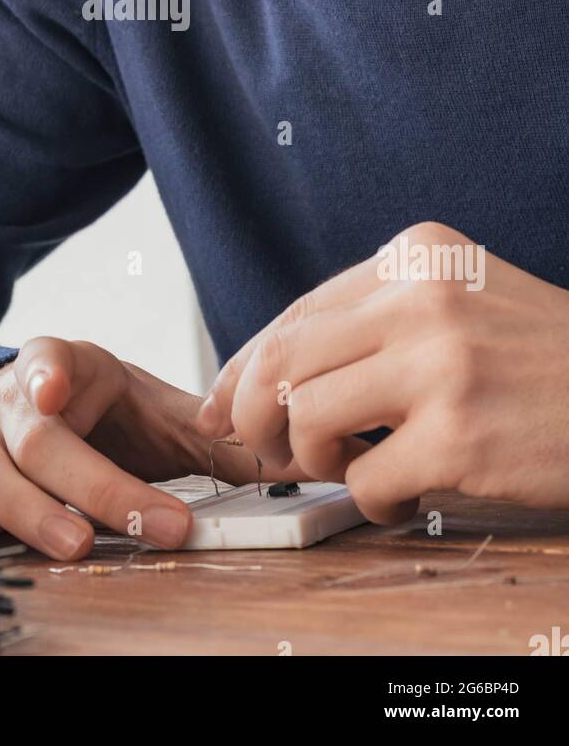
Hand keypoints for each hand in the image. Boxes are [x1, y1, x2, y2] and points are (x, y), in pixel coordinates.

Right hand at [0, 336, 309, 559]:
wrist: (23, 412)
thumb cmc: (94, 410)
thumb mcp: (149, 408)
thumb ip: (211, 435)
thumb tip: (294, 458)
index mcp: (61, 366)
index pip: (47, 359)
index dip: (48, 374)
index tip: (55, 391)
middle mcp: (11, 403)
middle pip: (40, 439)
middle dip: (94, 483)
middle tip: (146, 522)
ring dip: (30, 512)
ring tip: (74, 545)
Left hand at [196, 222, 568, 522]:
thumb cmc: (541, 360)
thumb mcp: (461, 301)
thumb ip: (374, 322)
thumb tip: (262, 379)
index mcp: (417, 255)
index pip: (298, 311)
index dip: (244, 365)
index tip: (220, 405)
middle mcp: (423, 298)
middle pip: (285, 358)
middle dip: (253, 415)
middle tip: (263, 450)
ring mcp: (442, 364)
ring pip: (309, 415)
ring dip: (313, 459)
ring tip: (353, 467)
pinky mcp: (459, 434)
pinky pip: (365, 480)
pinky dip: (370, 501)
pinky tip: (406, 495)